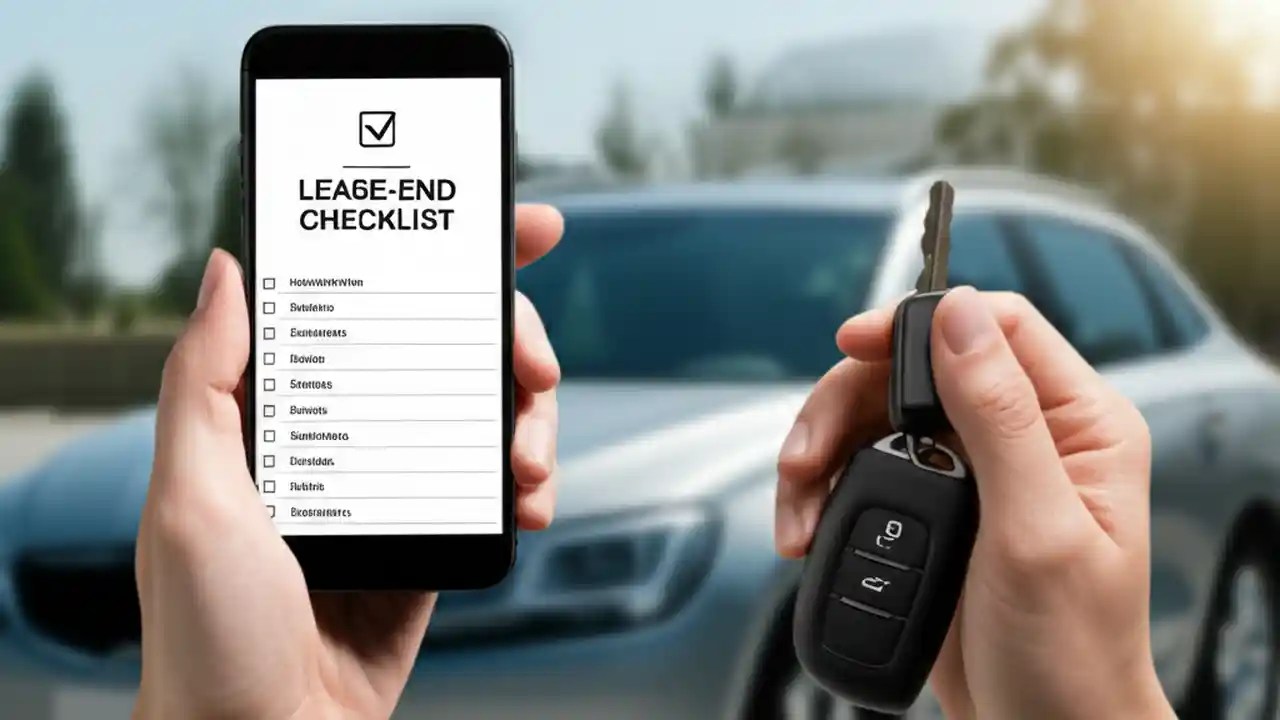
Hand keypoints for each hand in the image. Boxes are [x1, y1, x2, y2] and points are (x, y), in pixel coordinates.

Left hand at [134, 205, 563, 719]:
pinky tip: (530, 498)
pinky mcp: (436, 533)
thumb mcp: (188, 498)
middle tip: (532, 363)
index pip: (367, 302)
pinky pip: (498, 482)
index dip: (440, 255)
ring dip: (531, 415)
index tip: (509, 229)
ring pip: (487, 409)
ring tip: (528, 460)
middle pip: (450, 346)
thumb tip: (228, 269)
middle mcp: (347, 433)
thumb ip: (203, 381)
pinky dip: (530, 479)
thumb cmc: (207, 635)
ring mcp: (399, 482)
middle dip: (510, 337)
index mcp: (284, 409)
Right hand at [775, 288, 1175, 718]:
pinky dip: (827, 489)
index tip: (851, 343)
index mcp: (1079, 425)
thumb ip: (1002, 416)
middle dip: (845, 404)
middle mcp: (1029, 436)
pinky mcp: (938, 509)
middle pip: (915, 369)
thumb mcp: (1037, 530)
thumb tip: (958, 317)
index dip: (916, 323)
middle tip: (805, 457)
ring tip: (798, 506)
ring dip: (825, 451)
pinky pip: (870, 468)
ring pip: (880, 417)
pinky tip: (809, 524)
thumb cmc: (1069, 654)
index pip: (995, 326)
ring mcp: (979, 472)